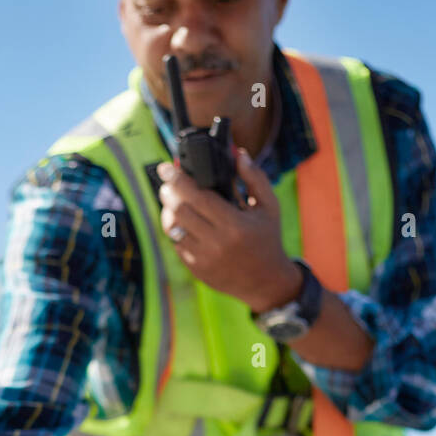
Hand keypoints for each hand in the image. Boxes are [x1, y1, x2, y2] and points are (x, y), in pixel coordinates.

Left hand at [157, 150, 301, 313]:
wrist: (266, 282)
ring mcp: (204, 259)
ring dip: (167, 211)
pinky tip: (179, 221)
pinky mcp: (197, 270)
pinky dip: (174, 230)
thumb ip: (255, 178)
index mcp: (235, 225)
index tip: (166, 167)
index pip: (198, 197)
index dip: (178, 180)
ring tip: (171, 200)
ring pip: (173, 229)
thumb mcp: (269, 206)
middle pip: (180, 211)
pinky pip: (176, 245)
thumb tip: (238, 153)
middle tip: (166, 182)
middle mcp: (217, 243)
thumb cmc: (268, 238)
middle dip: (168, 192)